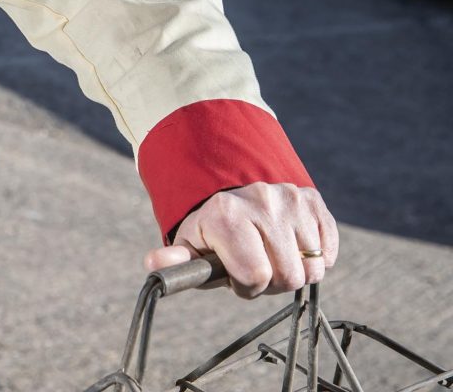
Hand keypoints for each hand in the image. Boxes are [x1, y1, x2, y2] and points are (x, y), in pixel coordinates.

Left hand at [144, 182, 337, 297]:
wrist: (233, 195)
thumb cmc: (212, 232)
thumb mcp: (190, 246)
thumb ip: (175, 262)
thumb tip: (154, 263)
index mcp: (226, 214)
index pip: (255, 275)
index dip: (246, 287)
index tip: (237, 276)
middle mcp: (261, 201)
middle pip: (288, 277)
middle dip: (272, 283)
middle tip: (257, 267)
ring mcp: (289, 198)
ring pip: (313, 268)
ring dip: (295, 271)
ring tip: (272, 256)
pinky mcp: (311, 199)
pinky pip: (328, 251)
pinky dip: (316, 258)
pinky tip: (293, 247)